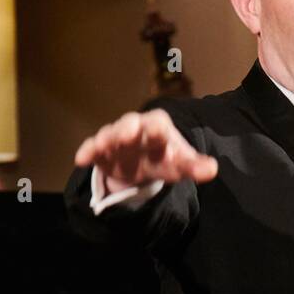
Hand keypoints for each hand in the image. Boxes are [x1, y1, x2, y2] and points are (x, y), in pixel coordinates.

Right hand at [74, 109, 218, 193]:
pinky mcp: (101, 151)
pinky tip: (81, 159)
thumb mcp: (180, 163)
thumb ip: (195, 166)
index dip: (157, 130)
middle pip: (131, 124)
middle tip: (127, 134)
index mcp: (158, 128)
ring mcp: (116, 138)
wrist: (143, 164)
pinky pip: (92, 148)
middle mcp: (135, 129)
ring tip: (104, 145)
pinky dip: (88, 152)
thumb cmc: (164, 157)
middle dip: (129, 128)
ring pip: (110, 134)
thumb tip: (212, 169)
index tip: (157, 132)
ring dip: (107, 139)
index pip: (158, 125)